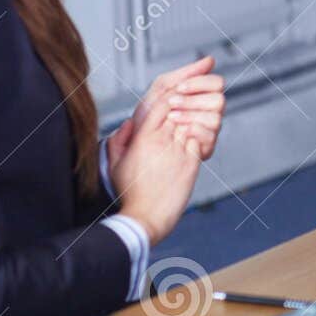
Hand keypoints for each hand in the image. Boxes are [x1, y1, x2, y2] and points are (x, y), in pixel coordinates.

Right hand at [113, 99, 201, 244]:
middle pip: (178, 110)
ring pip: (191, 123)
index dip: (167, 100)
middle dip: (182, 108)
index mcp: (143, 138)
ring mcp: (179, 151)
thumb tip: (128, 123)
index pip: (160, 104)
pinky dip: (199, 136)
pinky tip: (194, 141)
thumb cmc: (131, 192)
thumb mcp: (116, 164)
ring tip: (189, 125)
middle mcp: (163, 141)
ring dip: (192, 122)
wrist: (147, 216)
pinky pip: (200, 139)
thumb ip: (119, 141)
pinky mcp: (192, 162)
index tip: (170, 103)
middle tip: (185, 110)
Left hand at [120, 55, 224, 163]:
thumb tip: (209, 60)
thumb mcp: (160, 90)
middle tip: (173, 103)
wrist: (136, 144)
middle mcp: (207, 113)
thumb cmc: (148, 118)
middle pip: (219, 99)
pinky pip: (210, 135)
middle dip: (193, 100)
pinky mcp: (205, 146)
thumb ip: (183, 73)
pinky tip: (179, 131)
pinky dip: (192, 130)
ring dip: (190, 115)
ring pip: (216, 117)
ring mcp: (207, 130)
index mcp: (200, 97)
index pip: (216, 82)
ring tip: (171, 118)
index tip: (179, 88)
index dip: (199, 83)